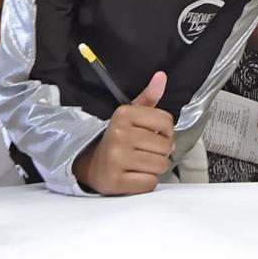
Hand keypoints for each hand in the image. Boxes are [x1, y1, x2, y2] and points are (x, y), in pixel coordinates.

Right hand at [74, 71, 172, 194]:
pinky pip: (149, 182)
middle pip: (165, 146)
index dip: (166, 132)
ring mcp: (116, 158)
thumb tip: (161, 76)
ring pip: (160, 165)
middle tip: (145, 151)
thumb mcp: (131, 115)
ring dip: (155, 167)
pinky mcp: (116, 180)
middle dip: (160, 152)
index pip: (166, 123)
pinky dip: (146, 181)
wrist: (91, 163)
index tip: (154, 135)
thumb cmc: (118, 138)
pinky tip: (134, 175)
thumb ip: (149, 97)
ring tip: (140, 163)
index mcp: (123, 114)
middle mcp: (118, 134)